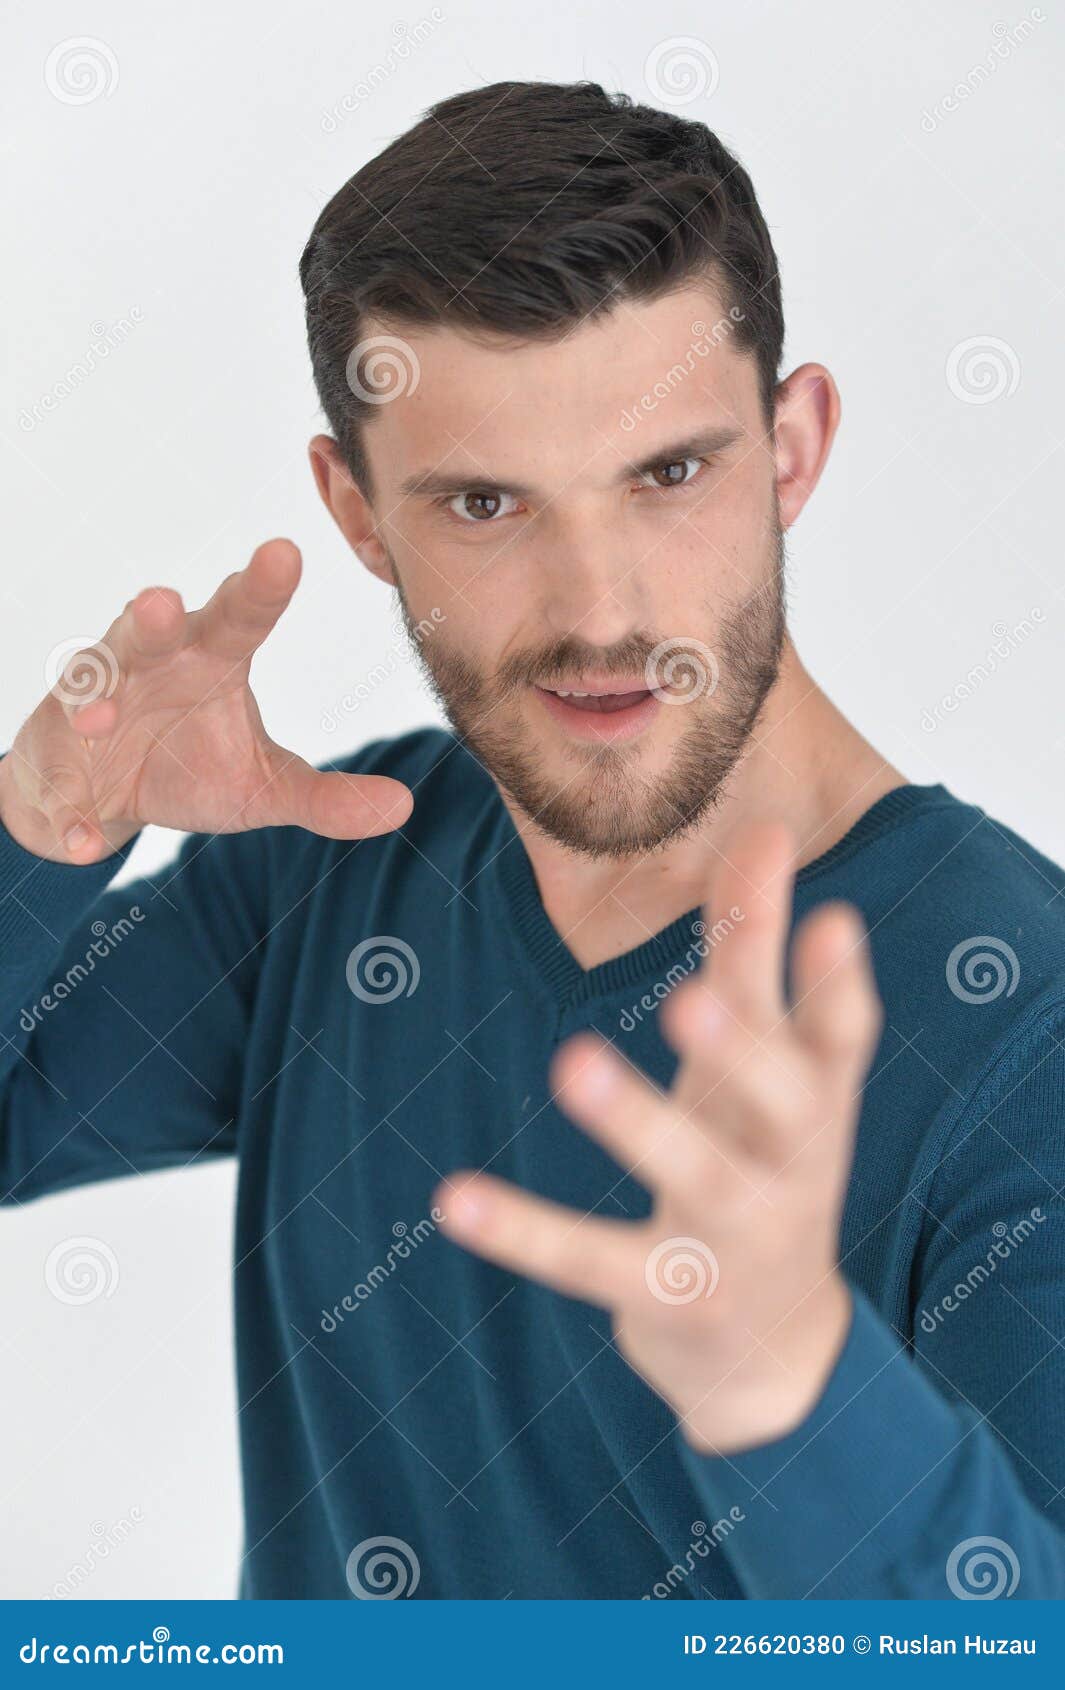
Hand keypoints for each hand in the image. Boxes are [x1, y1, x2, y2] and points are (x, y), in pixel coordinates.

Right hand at [0, 539, 411, 862]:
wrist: (99, 800)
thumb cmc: (189, 768)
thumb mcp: (263, 788)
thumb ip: (325, 797)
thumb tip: (404, 807)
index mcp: (210, 659)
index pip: (241, 616)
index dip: (260, 588)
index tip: (284, 554)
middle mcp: (148, 665)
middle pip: (151, 632)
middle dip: (153, 619)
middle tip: (164, 603)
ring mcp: (92, 704)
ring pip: (89, 686)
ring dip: (95, 697)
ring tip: (104, 715)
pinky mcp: (53, 758)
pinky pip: (59, 783)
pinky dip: (70, 810)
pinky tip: (85, 838)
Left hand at [434, 825, 882, 1454]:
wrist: (772, 1346)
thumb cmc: (762, 1160)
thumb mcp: (764, 1061)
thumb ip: (755, 948)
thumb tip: (764, 827)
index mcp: (816, 1099)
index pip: (841, 1038)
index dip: (838, 984)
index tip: (832, 918)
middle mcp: (791, 1164)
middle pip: (778, 1104)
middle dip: (740, 1051)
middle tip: (691, 999)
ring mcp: (735, 1234)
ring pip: (692, 1173)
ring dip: (636, 1121)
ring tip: (573, 1061)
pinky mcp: (669, 1295)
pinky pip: (593, 1261)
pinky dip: (526, 1232)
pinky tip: (453, 1200)